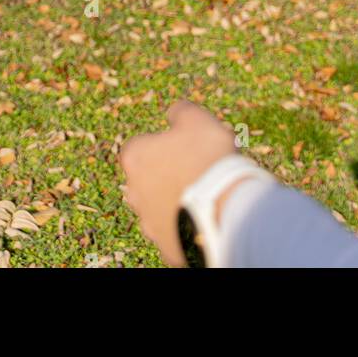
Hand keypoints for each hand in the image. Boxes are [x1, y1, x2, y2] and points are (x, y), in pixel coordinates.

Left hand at [121, 101, 236, 265]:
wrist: (222, 209)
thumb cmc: (207, 158)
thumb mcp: (197, 120)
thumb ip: (181, 111)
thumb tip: (174, 111)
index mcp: (136, 157)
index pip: (139, 146)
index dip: (162, 145)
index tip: (183, 146)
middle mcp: (134, 192)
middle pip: (147, 178)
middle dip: (167, 173)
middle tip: (196, 169)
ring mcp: (149, 222)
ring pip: (159, 206)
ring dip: (175, 199)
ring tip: (204, 194)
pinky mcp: (166, 245)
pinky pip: (174, 230)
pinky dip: (185, 222)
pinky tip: (205, 215)